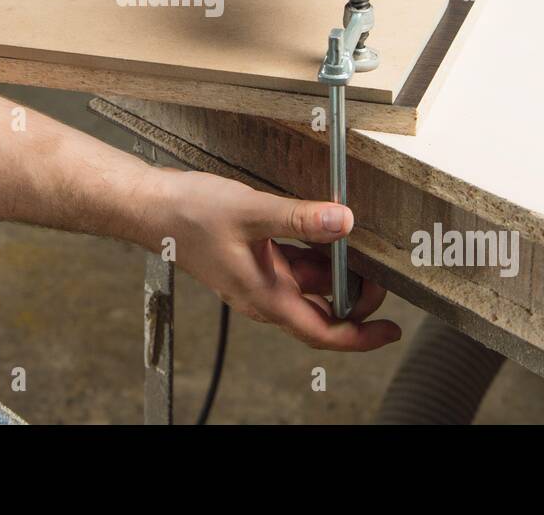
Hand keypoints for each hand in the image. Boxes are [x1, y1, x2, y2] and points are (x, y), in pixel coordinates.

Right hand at [141, 167, 399, 350]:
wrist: (152, 207)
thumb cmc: (190, 215)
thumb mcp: (252, 213)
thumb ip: (300, 218)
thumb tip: (343, 221)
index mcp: (266, 296)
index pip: (324, 332)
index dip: (362, 336)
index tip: (391, 329)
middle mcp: (264, 294)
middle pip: (323, 311)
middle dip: (355, 295)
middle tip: (377, 268)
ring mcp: (258, 279)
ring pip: (311, 286)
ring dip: (335, 271)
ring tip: (354, 242)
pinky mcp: (253, 261)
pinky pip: (295, 266)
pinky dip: (315, 252)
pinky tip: (321, 226)